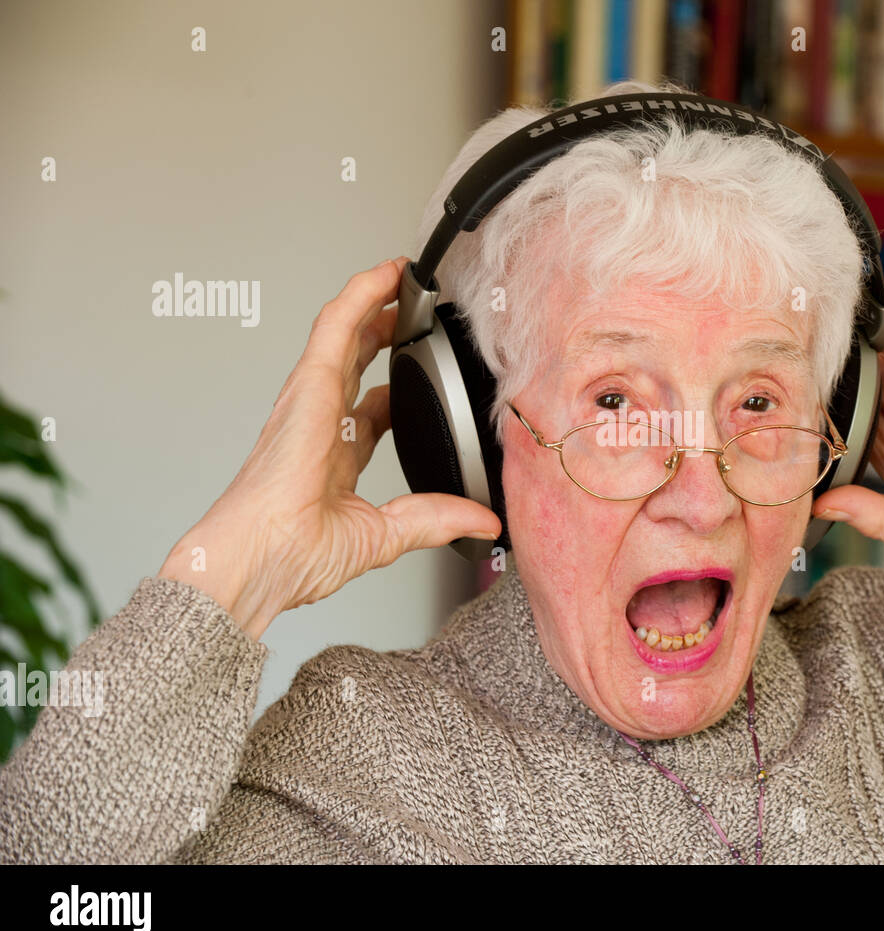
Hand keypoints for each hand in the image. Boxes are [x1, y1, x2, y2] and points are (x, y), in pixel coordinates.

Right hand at [158, 258, 501, 640]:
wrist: (259, 560)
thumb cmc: (291, 557)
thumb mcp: (387, 535)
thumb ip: (436, 519)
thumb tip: (481, 521)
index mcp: (334, 459)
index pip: (370, 411)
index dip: (397, 388)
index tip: (424, 374)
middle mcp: (319, 424)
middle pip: (354, 363)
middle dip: (386, 333)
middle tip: (418, 312)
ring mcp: (310, 401)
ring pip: (344, 335)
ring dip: (374, 303)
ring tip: (405, 279)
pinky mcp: (307, 385)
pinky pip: (334, 327)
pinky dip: (360, 296)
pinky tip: (386, 274)